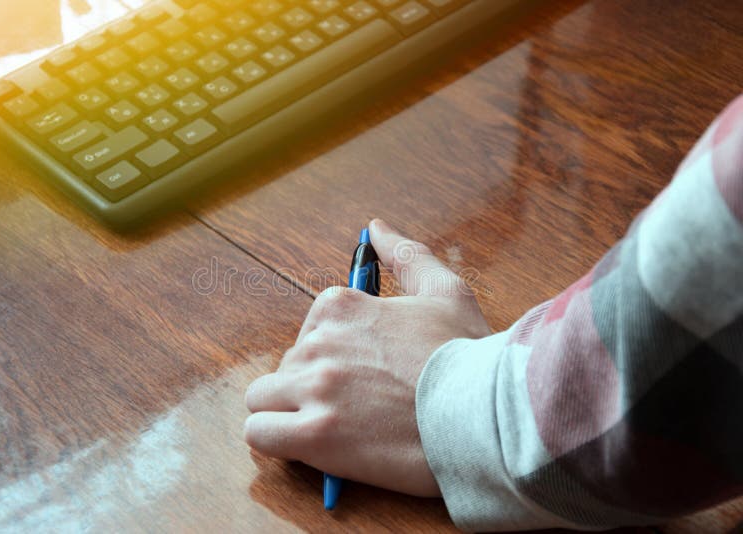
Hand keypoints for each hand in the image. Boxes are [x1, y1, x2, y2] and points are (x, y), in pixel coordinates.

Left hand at [244, 219, 490, 496]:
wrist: (490, 417)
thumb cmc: (471, 356)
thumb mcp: (446, 292)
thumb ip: (405, 255)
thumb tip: (375, 227)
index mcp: (342, 306)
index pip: (307, 332)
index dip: (332, 358)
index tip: (364, 377)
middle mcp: (319, 341)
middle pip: (286, 367)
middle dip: (311, 387)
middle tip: (358, 409)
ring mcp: (314, 387)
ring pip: (262, 399)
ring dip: (289, 414)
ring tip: (333, 429)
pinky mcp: (315, 435)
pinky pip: (260, 433)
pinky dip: (277, 441)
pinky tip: (309, 447)